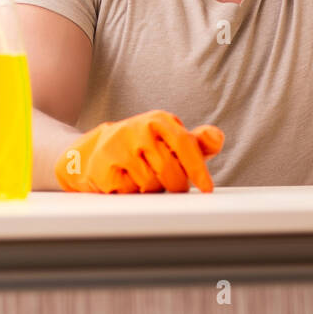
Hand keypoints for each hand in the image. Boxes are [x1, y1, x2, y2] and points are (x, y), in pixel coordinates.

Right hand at [54, 109, 224, 192]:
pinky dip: (132, 193)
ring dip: (151, 189)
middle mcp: (138, 128)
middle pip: (171, 171)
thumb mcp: (171, 142)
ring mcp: (118, 146)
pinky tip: (126, 181)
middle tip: (168, 182)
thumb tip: (217, 137)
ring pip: (151, 184)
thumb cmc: (143, 148)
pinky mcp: (103, 165)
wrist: (95, 151)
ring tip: (142, 177)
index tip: (207, 188)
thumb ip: (198, 143)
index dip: (198, 169)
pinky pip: (130, 192)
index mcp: (158, 120)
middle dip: (175, 184)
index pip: (185, 144)